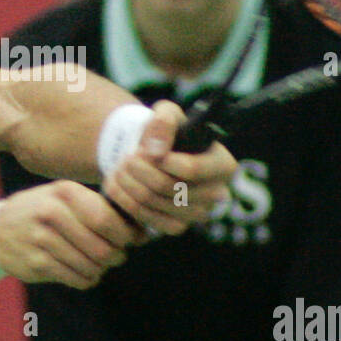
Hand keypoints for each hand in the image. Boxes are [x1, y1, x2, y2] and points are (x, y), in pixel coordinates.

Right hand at [0, 181, 146, 288]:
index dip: (125, 235)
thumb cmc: (45, 210)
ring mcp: (41, 239)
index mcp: (65, 192)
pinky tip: (82, 271)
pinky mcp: (35, 263)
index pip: (107, 219)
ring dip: (100, 269)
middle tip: (115, 255)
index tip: (130, 240)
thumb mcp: (67, 197)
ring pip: (91, 267)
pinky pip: (77, 279)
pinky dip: (87, 279)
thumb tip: (144, 232)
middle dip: (116, 256)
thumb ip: (101, 209)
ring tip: (97, 263)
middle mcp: (51, 213)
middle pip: (103, 248)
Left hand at [103, 100, 235, 235]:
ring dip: (127, 182)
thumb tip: (156, 151)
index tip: (144, 150)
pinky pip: (145, 217)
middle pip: (167, 186)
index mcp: (223, 165)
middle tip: (125, 158)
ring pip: (152, 200)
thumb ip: (164, 121)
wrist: (153, 155)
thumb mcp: (166, 114)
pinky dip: (124, 199)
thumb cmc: (166, 133)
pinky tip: (117, 184)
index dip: (162, 160)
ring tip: (119, 167)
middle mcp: (216, 194)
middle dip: (138, 168)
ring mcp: (196, 214)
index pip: (192, 169)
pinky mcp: (176, 226)